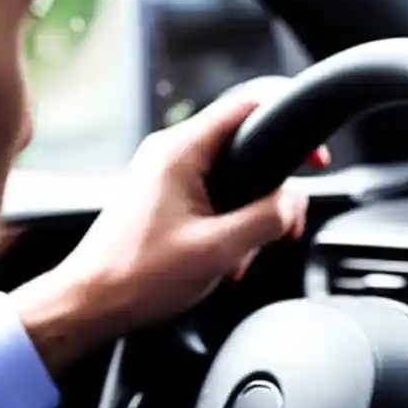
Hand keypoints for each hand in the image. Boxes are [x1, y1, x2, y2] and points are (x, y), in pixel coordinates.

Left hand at [10, 87, 328, 371]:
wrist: (91, 302)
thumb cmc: (138, 277)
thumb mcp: (219, 250)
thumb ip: (267, 219)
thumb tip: (294, 203)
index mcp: (180, 152)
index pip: (248, 105)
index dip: (291, 123)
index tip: (315, 157)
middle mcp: (170, 152)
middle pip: (246, 146)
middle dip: (274, 189)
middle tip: (286, 225)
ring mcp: (165, 173)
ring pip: (233, 176)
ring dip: (252, 215)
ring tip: (246, 253)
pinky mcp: (163, 195)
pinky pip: (214, 195)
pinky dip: (231, 222)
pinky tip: (228, 257)